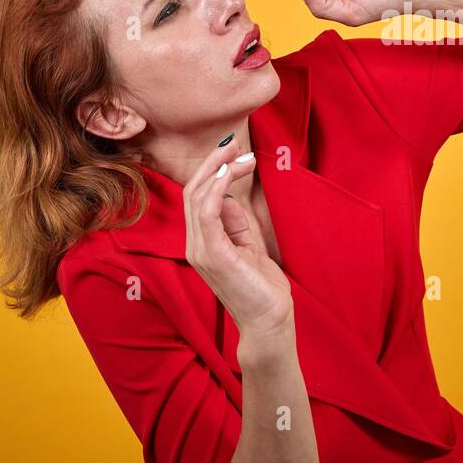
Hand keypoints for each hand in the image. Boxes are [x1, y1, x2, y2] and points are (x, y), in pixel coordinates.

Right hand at [181, 144, 292, 343]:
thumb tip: (229, 196)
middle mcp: (195, 244)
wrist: (269, 320)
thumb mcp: (247, 245)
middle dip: (213, 162)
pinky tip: (230, 172)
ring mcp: (200, 250)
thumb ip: (235, 222)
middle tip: (235, 143)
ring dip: (217, 169)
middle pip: (193, 191)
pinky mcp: (212, 254)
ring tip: (237, 152)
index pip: (198, 197)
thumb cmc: (261, 286)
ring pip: (197, 197)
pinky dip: (217, 188)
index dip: (213, 170)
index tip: (236, 153)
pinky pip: (207, 212)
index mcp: (202, 241)